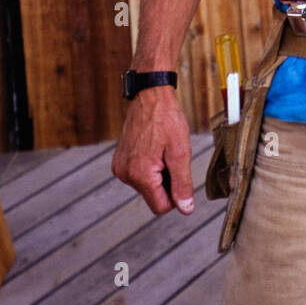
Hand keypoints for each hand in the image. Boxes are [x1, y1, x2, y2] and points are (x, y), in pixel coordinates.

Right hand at [112, 87, 193, 215]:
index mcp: (140, 175)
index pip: (161, 207)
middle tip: (172, 156)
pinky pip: (138, 175)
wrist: (150, 96)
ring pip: (147, 186)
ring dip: (159, 173)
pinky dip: (150, 166)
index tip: (181, 175)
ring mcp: (120, 167)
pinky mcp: (119, 161)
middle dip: (167, 181)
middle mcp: (125, 174)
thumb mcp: (181, 152)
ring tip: (162, 149)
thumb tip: (185, 209)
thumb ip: (182, 183)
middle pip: (154, 196)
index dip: (176, 196)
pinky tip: (154, 148)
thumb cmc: (166, 118)